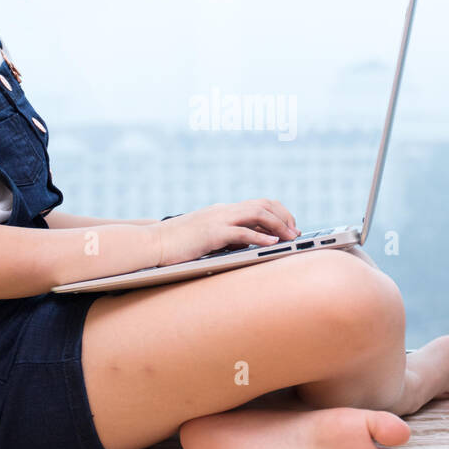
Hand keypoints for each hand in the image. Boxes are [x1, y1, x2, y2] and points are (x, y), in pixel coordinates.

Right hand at [153, 199, 298, 266]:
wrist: (152, 243)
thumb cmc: (177, 244)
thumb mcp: (207, 238)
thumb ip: (226, 237)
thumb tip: (247, 244)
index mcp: (223, 211)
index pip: (258, 204)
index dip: (279, 214)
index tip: (290, 227)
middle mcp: (223, 211)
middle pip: (263, 204)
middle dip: (284, 217)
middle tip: (296, 233)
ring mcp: (218, 220)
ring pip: (257, 213)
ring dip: (278, 225)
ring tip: (290, 237)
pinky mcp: (212, 234)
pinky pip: (242, 232)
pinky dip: (260, 237)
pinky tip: (273, 244)